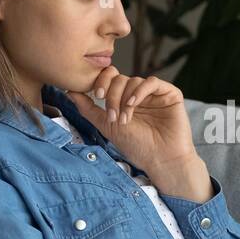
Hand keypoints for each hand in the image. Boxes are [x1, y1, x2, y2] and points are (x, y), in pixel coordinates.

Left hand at [67, 68, 197, 174]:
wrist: (161, 160)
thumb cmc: (136, 146)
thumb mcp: (107, 126)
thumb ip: (89, 108)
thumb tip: (69, 91)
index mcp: (124, 99)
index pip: (110, 79)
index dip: (101, 82)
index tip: (96, 96)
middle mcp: (139, 94)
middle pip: (120, 78)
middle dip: (112, 95)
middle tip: (112, 115)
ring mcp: (155, 94)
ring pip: (134, 80)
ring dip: (125, 99)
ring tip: (125, 119)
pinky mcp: (170, 94)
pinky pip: (153, 82)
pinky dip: (140, 91)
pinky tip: (133, 104)